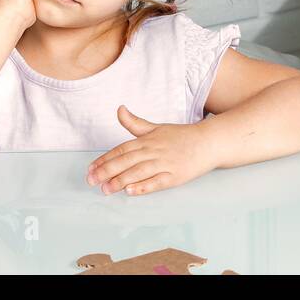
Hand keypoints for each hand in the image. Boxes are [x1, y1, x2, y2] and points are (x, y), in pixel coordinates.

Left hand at [86, 106, 217, 195]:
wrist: (209, 142)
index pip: (121, 149)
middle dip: (107, 171)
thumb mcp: (157, 127)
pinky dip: (143, 186)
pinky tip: (131, 191)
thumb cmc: (182, 136)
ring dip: (120, 181)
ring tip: (106, 189)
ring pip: (138, 172)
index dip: (105, 159)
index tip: (91, 169)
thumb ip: (135, 123)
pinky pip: (157, 182)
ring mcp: (165, 164)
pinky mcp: (175, 176)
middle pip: (126, 161)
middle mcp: (154, 151)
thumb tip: (119, 109)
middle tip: (92, 181)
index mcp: (148, 140)